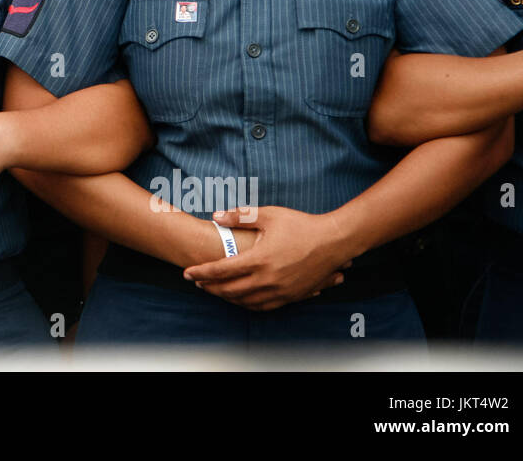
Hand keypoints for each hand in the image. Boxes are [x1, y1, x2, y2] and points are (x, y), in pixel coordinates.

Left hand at [181, 206, 353, 310]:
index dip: (201, 272)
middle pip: (230, 290)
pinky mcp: (292, 297)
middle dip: (210, 287)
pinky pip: (264, 307)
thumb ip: (240, 216)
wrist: (334, 242)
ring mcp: (281, 291)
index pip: (222, 270)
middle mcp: (268, 279)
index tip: (187, 273)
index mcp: (260, 259)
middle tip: (197, 283)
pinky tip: (240, 299)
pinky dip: (247, 304)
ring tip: (215, 290)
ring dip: (226, 298)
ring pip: (245, 301)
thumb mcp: (269, 215)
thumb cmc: (301, 225)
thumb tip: (215, 216)